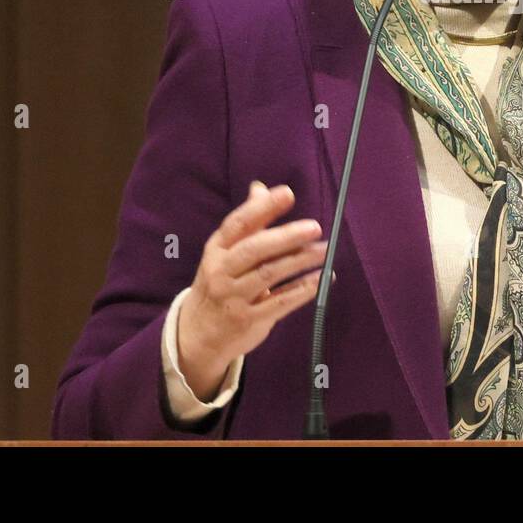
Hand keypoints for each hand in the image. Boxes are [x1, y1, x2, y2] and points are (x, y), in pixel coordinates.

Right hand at [177, 180, 329, 400]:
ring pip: (270, 274)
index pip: (239, 224)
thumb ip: (248, 223)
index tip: (288, 194)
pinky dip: (302, 290)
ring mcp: (234, 297)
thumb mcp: (224, 253)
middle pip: (255, 249)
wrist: (197, 334)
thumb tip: (260, 187)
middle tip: (315, 227)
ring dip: (301, 260)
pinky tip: (321, 278)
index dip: (263, 208)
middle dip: (286, 236)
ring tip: (325, 250)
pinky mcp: (249, 320)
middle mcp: (222, 271)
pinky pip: (280, 302)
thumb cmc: (219, 283)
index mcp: (216, 249)